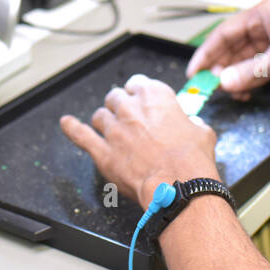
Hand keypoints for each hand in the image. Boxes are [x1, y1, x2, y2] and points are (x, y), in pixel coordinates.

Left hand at [60, 74, 218, 210]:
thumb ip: (191, 123)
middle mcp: (131, 108)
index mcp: (155, 96)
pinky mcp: (103, 152)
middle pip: (115, 98)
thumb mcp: (203, 132)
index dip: (138, 93)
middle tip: (128, 118)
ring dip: (105, 121)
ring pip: (100, 116)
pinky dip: (72, 128)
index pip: (138, 84)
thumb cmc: (193, 160)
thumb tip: (191, 125)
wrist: (179, 186)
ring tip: (111, 129)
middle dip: (121, 106)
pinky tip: (66, 123)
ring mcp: (114, 130)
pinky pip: (81, 135)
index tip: (140, 99)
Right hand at [187, 0, 269, 98]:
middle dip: (222, 68)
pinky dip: (252, 78)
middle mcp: (266, 24)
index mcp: (262, 14)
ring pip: (246, 59)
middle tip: (212, 86)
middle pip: (233, 47)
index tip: (196, 71)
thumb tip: (226, 80)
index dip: (206, 53)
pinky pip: (260, 66)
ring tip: (231, 92)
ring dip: (237, 76)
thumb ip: (251, 71)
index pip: (223, 33)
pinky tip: (247, 90)